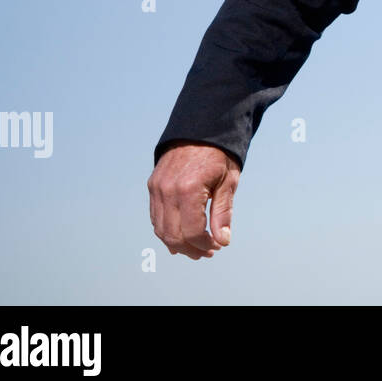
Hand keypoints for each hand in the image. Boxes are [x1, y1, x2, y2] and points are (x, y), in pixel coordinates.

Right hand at [148, 143, 240, 259]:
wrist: (201, 128)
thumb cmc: (219, 155)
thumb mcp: (228, 182)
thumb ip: (222, 213)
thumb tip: (222, 241)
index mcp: (189, 189)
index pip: (192, 232)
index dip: (204, 244)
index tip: (217, 246)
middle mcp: (168, 190)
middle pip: (172, 235)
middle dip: (190, 248)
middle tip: (207, 252)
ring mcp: (157, 188)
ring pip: (160, 229)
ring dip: (177, 243)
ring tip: (196, 247)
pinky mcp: (153, 185)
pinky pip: (155, 216)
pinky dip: (166, 229)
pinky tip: (181, 234)